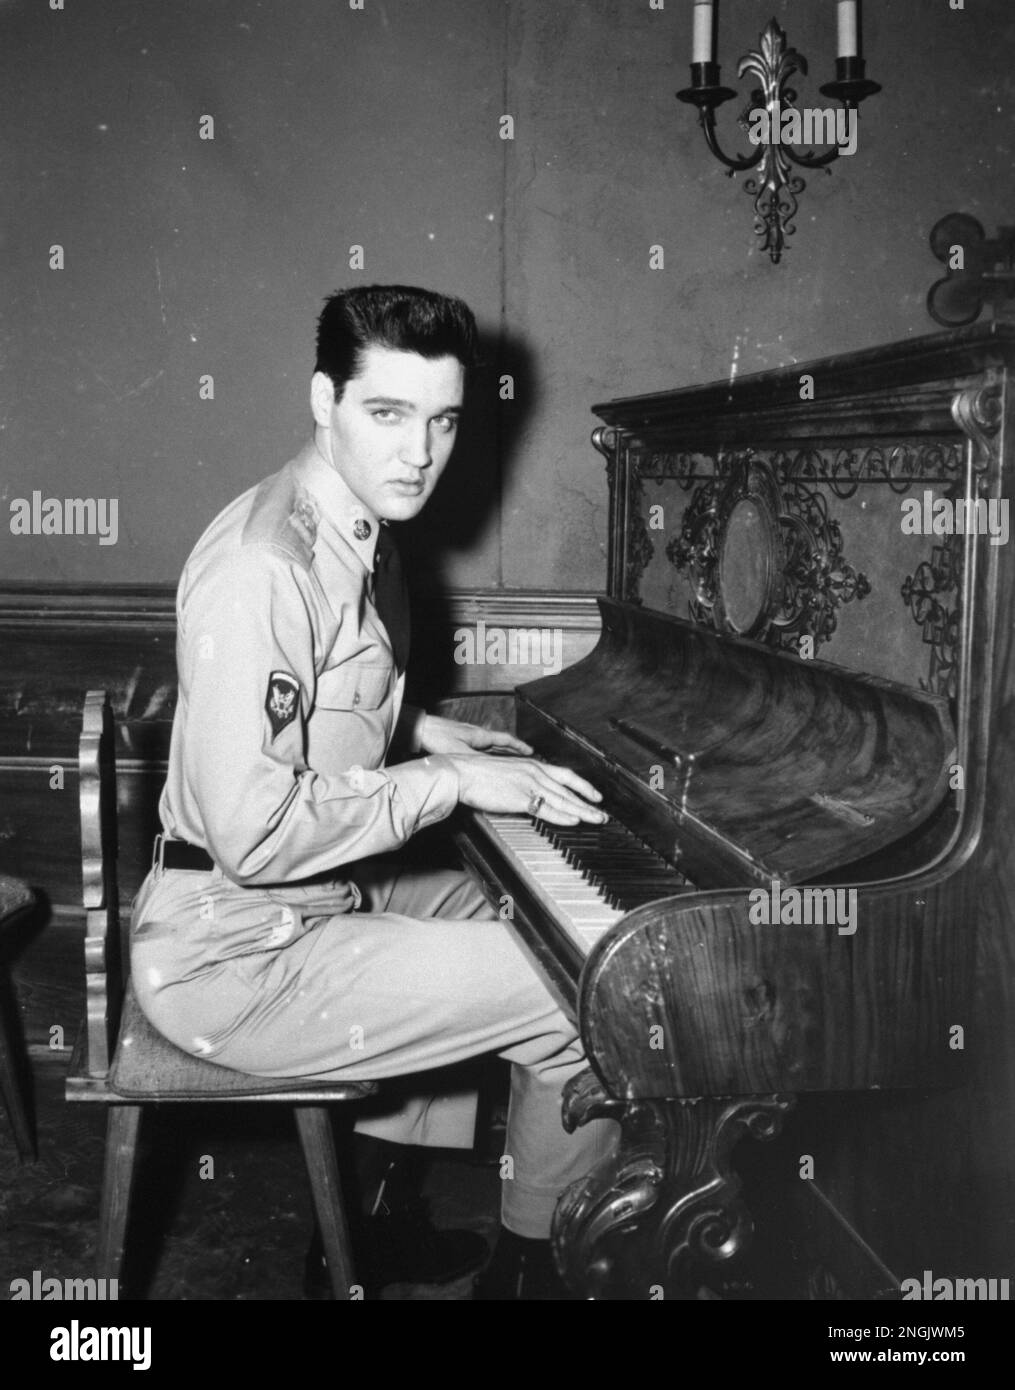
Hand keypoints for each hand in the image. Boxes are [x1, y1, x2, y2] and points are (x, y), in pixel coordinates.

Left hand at [418, 714, 532, 757]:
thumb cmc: (436, 736)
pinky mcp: (457, 742)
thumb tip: (493, 771)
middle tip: (526, 759)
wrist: (418, 729)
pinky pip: (478, 751)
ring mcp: (467, 738)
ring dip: (499, 755)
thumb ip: (477, 762)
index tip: (531, 751)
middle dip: (513, 752)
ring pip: (489, 748)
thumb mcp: (460, 752)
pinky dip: (485, 757)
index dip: (519, 746)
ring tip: (508, 764)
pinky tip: (483, 766)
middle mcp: (476, 735)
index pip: (506, 740)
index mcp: (480, 735)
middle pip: (500, 744)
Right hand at [449, 753, 606, 826]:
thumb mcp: (507, 771)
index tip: (596, 795)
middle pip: (569, 789)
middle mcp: (535, 771)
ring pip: (563, 799)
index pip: (565, 775)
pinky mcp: (520, 797)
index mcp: (532, 764)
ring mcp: (529, 784)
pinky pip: (546, 808)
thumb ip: (522, 780)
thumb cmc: (478, 774)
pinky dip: (562, 815)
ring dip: (583, 811)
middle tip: (603, 813)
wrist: (462, 773)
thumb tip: (530, 792)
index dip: (583, 786)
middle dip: (589, 803)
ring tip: (597, 819)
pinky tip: (574, 821)